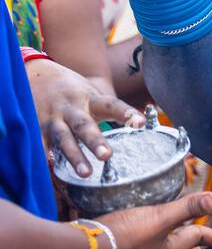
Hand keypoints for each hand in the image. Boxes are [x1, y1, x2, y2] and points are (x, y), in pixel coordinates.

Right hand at [26, 56, 143, 177]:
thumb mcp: (90, 93)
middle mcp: (71, 109)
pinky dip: (43, 156)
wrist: (34, 74)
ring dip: (74, 156)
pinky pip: (39, 145)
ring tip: (86, 173)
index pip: (111, 105)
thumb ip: (108, 109)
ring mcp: (52, 119)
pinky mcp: (36, 129)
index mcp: (89, 99)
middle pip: (84, 125)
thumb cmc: (70, 91)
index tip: (140, 123)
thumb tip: (139, 123)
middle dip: (95, 141)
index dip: (125, 113)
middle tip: (108, 156)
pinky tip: (48, 168)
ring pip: (63, 139)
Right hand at [95, 190, 211, 248]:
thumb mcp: (159, 217)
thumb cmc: (124, 233)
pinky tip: (148, 242)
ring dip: (176, 244)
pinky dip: (155, 244)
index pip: (198, 238)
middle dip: (195, 244)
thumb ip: (187, 207)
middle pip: (182, 248)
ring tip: (183, 244)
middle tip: (207, 243)